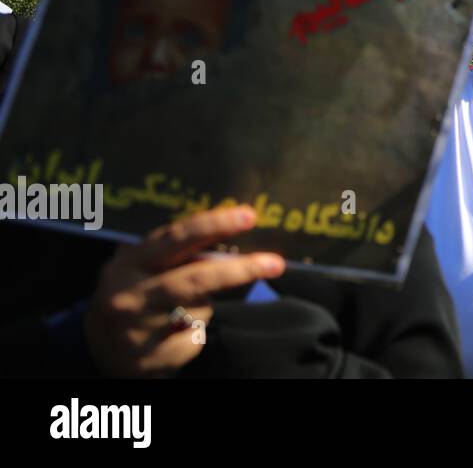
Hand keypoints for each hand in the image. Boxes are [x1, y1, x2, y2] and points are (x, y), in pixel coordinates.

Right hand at [84, 206, 285, 377]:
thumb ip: (181, 252)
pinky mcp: (147, 359)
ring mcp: (135, 330)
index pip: (176, 238)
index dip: (214, 225)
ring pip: (199, 310)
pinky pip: (194, 339)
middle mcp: (128, 294)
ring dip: (204, 307)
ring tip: (181, 310)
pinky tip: (172, 335)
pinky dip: (193, 334)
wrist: (95, 347)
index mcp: (130, 262)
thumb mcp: (146, 266)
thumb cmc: (135, 293)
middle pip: (195, 278)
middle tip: (275, 263)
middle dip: (240, 270)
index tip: (250, 215)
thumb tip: (233, 237)